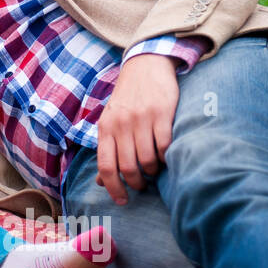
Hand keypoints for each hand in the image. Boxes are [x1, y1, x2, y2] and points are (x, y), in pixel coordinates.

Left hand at [95, 54, 180, 204]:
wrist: (144, 67)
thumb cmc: (126, 100)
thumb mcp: (110, 122)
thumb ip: (107, 150)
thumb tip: (101, 182)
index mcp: (105, 128)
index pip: (105, 166)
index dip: (113, 187)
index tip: (122, 200)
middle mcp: (121, 124)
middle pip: (128, 167)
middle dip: (137, 183)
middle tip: (143, 184)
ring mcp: (141, 119)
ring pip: (148, 159)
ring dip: (153, 171)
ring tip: (155, 169)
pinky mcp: (162, 113)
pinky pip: (165, 145)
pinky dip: (166, 157)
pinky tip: (166, 156)